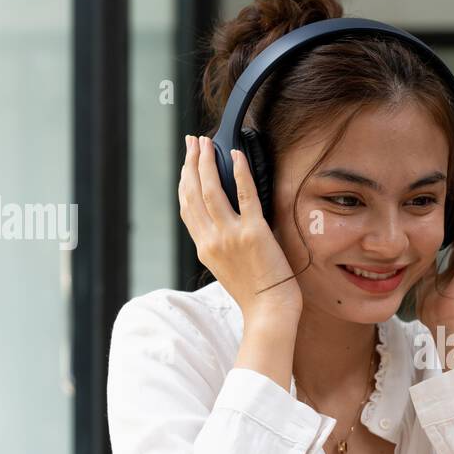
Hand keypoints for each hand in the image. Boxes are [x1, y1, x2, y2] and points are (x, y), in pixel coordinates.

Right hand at [178, 134, 301, 322]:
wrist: (269, 311)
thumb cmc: (254, 292)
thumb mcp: (225, 268)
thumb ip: (219, 245)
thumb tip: (222, 224)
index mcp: (204, 247)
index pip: (187, 207)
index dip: (184, 181)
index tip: (186, 163)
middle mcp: (212, 239)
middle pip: (193, 193)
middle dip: (190, 163)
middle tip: (192, 142)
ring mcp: (231, 235)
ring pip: (211, 190)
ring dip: (206, 162)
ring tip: (207, 143)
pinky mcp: (254, 232)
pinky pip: (245, 195)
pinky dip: (239, 172)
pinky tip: (236, 156)